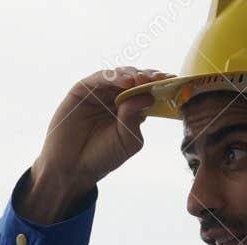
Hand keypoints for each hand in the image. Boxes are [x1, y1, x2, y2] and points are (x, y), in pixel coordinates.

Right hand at [19, 67, 174, 224]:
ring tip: (142, 80)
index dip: (161, 84)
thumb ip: (136, 118)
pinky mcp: (82, 90)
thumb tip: (146, 95)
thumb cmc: (102, 157)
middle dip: (149, 76)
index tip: (174, 81)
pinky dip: (113, 77)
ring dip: (133, 74)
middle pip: (136, 78)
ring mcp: (99, 92)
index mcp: (131, 108)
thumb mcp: (128, 140)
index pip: (148, 90)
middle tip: (159, 78)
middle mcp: (115, 97)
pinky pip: (99, 78)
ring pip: (119, 75)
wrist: (73, 168)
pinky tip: (126, 82)